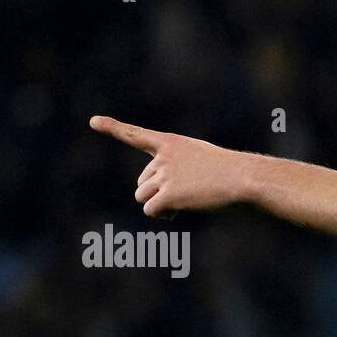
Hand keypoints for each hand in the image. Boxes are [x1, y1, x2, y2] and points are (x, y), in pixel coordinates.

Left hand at [89, 116, 250, 217]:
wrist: (243, 178)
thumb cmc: (231, 173)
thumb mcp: (202, 162)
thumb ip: (177, 172)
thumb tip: (161, 200)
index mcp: (170, 144)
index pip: (136, 135)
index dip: (113, 128)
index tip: (93, 121)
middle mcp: (163, 158)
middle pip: (142, 181)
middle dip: (157, 192)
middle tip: (184, 195)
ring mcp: (165, 176)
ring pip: (142, 196)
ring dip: (157, 205)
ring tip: (181, 205)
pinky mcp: (168, 195)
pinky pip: (151, 210)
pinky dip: (162, 215)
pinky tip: (178, 213)